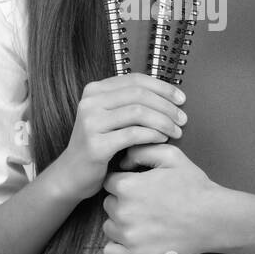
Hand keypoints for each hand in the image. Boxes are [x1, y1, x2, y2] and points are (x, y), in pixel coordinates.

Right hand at [54, 73, 186, 201]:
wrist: (72, 174)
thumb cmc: (98, 144)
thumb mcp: (109, 117)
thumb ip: (129, 102)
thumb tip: (168, 95)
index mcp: (94, 90)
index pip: (135, 79)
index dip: (162, 87)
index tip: (181, 98)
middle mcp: (90, 102)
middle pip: (139, 94)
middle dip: (166, 106)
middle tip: (183, 118)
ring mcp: (91, 122)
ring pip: (138, 112)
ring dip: (163, 121)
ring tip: (176, 131)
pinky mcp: (96, 144)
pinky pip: (133, 134)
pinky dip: (152, 135)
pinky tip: (162, 139)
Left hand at [100, 144, 222, 253]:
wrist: (214, 218)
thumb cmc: (194, 187)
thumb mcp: (171, 156)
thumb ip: (141, 151)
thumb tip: (123, 162)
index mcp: (127, 186)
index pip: (110, 182)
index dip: (125, 182)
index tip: (140, 187)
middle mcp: (123, 211)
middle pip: (109, 204)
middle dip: (123, 202)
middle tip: (147, 204)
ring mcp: (128, 236)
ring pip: (110, 226)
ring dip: (121, 224)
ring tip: (146, 221)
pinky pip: (111, 252)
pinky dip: (118, 247)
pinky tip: (134, 240)